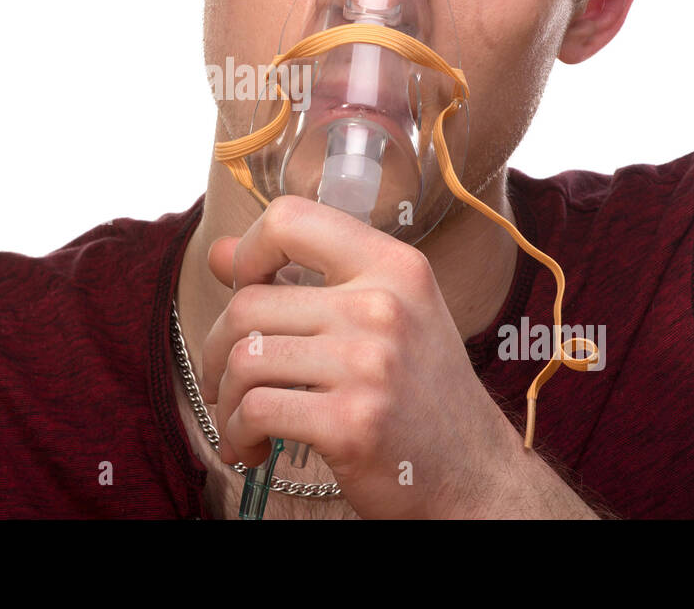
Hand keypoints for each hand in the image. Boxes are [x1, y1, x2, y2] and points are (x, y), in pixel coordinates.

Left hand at [199, 194, 528, 517]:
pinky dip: (238, 433)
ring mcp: (369, 365)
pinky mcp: (351, 423)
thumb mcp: (383, 316)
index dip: (249, 251)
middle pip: (249, 303)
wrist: (475, 475)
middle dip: (219, 348)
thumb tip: (218, 253)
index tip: (243, 290)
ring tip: (241, 419)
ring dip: (226, 398)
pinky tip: (255, 447)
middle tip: (226, 379)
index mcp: (394, 265)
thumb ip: (303, 280)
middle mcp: (383, 306)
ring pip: (244, 360)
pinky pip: (255, 412)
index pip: (290, 219)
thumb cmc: (420, 392)